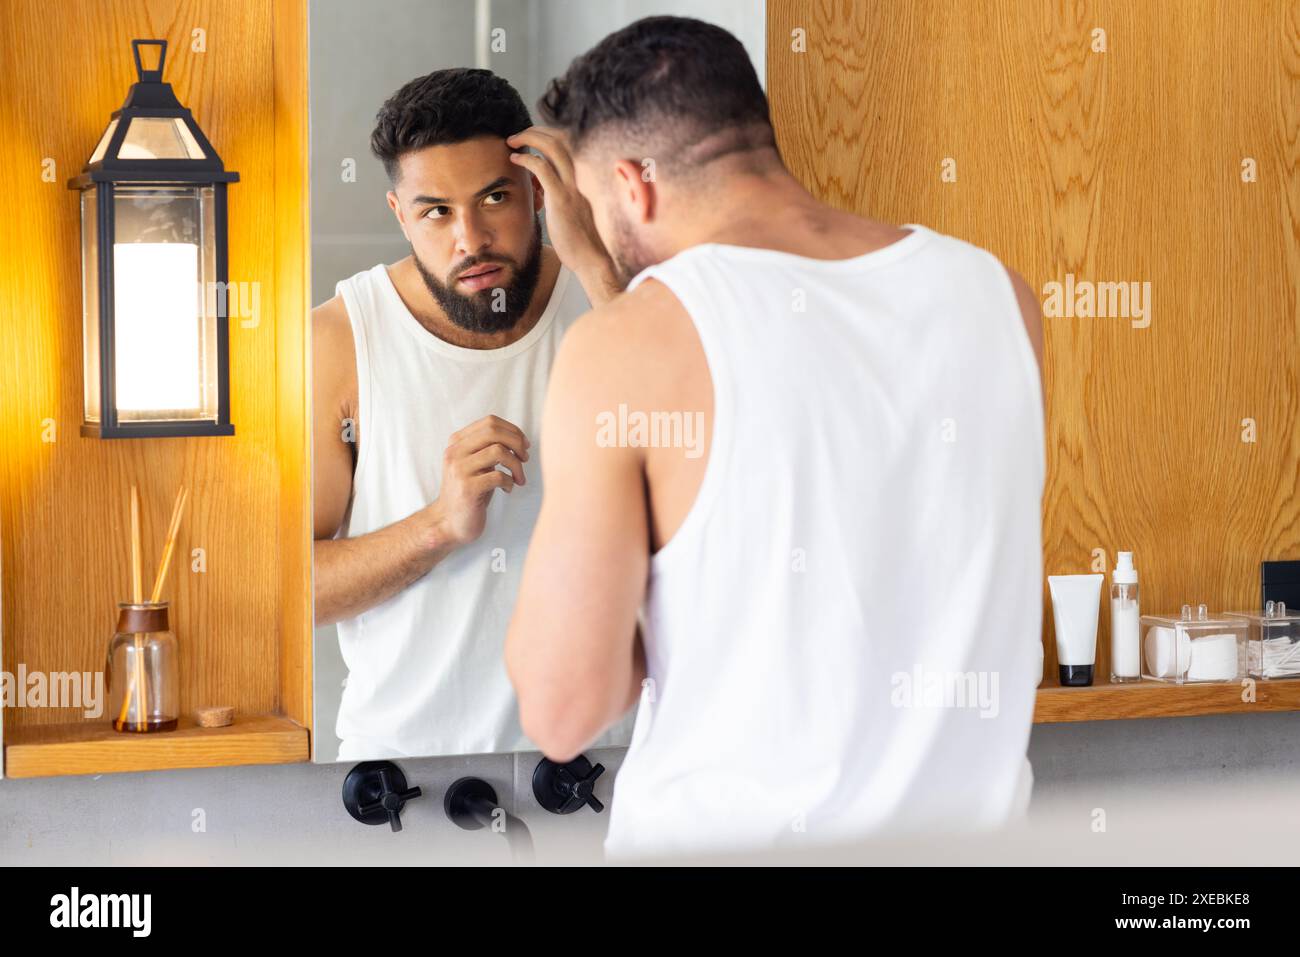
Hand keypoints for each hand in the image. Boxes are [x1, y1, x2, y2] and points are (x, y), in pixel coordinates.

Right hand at [428, 415, 529, 548]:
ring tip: (519, 478)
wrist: (448, 522)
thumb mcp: (476, 464)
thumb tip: (519, 438)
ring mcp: (460, 470)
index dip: (513, 430)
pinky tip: (508, 489)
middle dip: (517, 442)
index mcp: (457, 443)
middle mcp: (455, 453)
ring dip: (516, 465)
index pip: (489, 422)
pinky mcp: (468, 489)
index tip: (524, 445)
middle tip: (525, 458)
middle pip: (493, 432)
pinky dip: (510, 482)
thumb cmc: (470, 492)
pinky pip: (498, 476)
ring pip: (498, 451)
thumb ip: (488, 448)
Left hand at [507, 126, 621, 303]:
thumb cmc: (584, 240)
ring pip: (552, 147)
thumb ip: (562, 194)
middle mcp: (582, 177)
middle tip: (519, 135)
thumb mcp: (575, 211)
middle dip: (537, 131)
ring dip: (530, 138)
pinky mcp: (562, 199)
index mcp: (587, 178)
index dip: (551, 135)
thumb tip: (542, 187)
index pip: (570, 144)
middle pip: (561, 138)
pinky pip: (541, 168)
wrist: (594, 260)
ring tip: (512, 141)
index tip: (533, 137)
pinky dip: (526, 159)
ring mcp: (573, 187)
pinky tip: (515, 159)